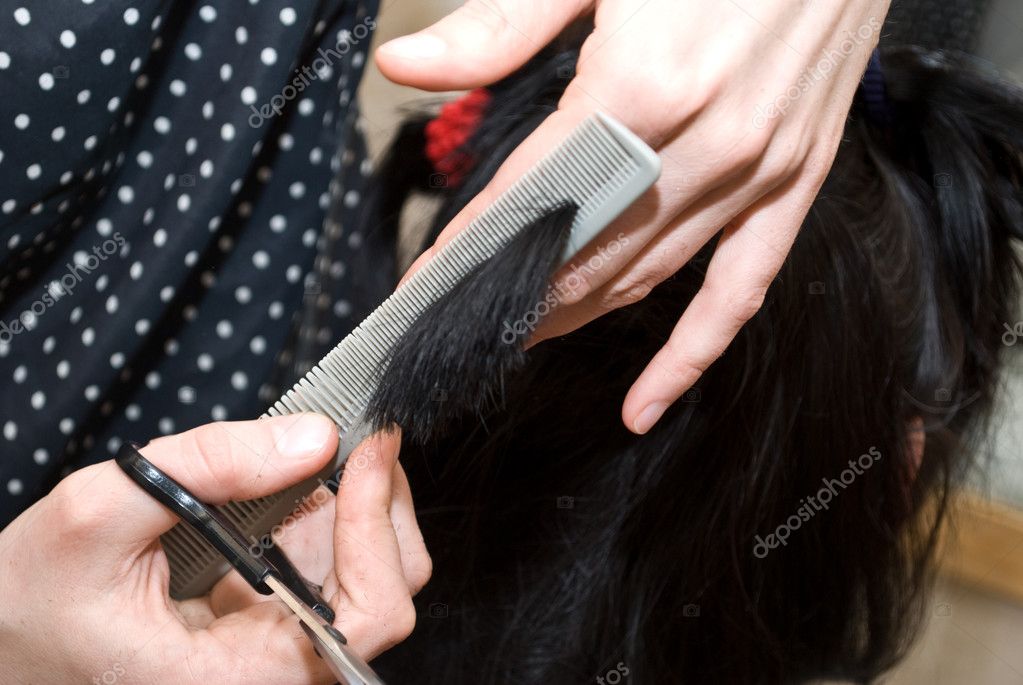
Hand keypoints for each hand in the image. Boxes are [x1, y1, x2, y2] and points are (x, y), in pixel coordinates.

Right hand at [0, 415, 428, 683]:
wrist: (5, 641)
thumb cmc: (31, 602)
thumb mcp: (96, 514)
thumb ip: (207, 467)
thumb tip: (314, 435)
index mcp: (240, 678)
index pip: (365, 616)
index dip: (377, 529)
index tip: (367, 451)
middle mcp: (271, 675)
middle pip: (384, 595)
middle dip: (379, 508)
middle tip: (361, 440)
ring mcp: (275, 652)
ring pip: (367, 582)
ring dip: (357, 511)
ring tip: (326, 459)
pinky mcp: (268, 627)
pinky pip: (329, 575)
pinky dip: (328, 521)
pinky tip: (297, 489)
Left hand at [377, 0, 888, 432]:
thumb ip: (496, 28)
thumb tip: (404, 69)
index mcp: (641, 88)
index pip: (527, 201)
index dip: (469, 252)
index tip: (426, 290)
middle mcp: (703, 145)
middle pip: (581, 256)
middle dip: (512, 299)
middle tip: (463, 327)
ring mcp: (758, 173)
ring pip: (644, 281)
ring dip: (574, 318)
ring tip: (521, 340)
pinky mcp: (796, 183)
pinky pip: (738, 294)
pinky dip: (689, 356)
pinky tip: (646, 401)